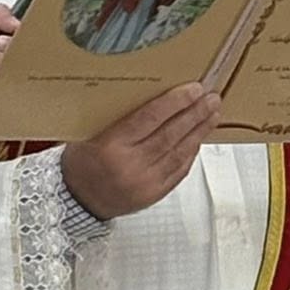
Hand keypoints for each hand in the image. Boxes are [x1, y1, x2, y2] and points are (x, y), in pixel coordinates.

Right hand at [61, 82, 221, 219]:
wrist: (77, 201)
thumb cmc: (82, 163)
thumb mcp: (89, 134)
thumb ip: (118, 118)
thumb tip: (151, 93)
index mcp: (111, 147)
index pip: (150, 118)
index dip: (175, 102)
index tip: (193, 89)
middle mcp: (130, 166)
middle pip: (170, 134)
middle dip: (195, 114)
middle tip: (211, 98)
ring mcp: (144, 183)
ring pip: (179, 152)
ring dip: (199, 131)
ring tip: (212, 114)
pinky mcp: (154, 195)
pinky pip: (179, 170)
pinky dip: (191, 152)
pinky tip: (199, 137)